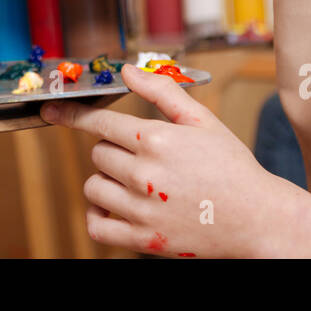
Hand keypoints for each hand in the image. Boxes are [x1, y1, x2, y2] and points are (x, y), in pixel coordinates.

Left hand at [41, 64, 300, 257]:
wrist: (257, 218)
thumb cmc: (232, 167)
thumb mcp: (201, 120)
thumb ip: (161, 91)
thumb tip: (127, 70)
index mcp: (157, 140)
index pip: (101, 123)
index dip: (73, 115)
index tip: (53, 111)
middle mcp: (145, 175)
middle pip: (98, 154)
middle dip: (113, 149)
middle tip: (142, 155)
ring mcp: (143, 211)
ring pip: (94, 187)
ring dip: (106, 181)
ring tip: (135, 181)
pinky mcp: (144, 240)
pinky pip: (97, 226)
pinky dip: (99, 215)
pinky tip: (116, 206)